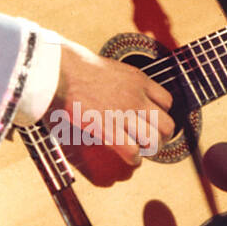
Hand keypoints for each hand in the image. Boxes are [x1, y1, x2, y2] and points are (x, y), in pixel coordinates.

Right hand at [50, 39, 174, 167]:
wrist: (59, 71)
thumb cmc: (76, 66)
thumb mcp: (111, 68)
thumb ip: (122, 81)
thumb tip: (118, 91)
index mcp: (138, 80)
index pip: (167, 102)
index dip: (162, 114)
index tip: (152, 120)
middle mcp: (136, 98)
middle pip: (167, 125)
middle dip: (162, 137)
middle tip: (150, 141)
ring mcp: (124, 114)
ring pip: (154, 140)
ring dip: (150, 150)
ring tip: (141, 151)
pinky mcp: (108, 128)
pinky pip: (133, 151)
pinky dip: (134, 158)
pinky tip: (130, 158)